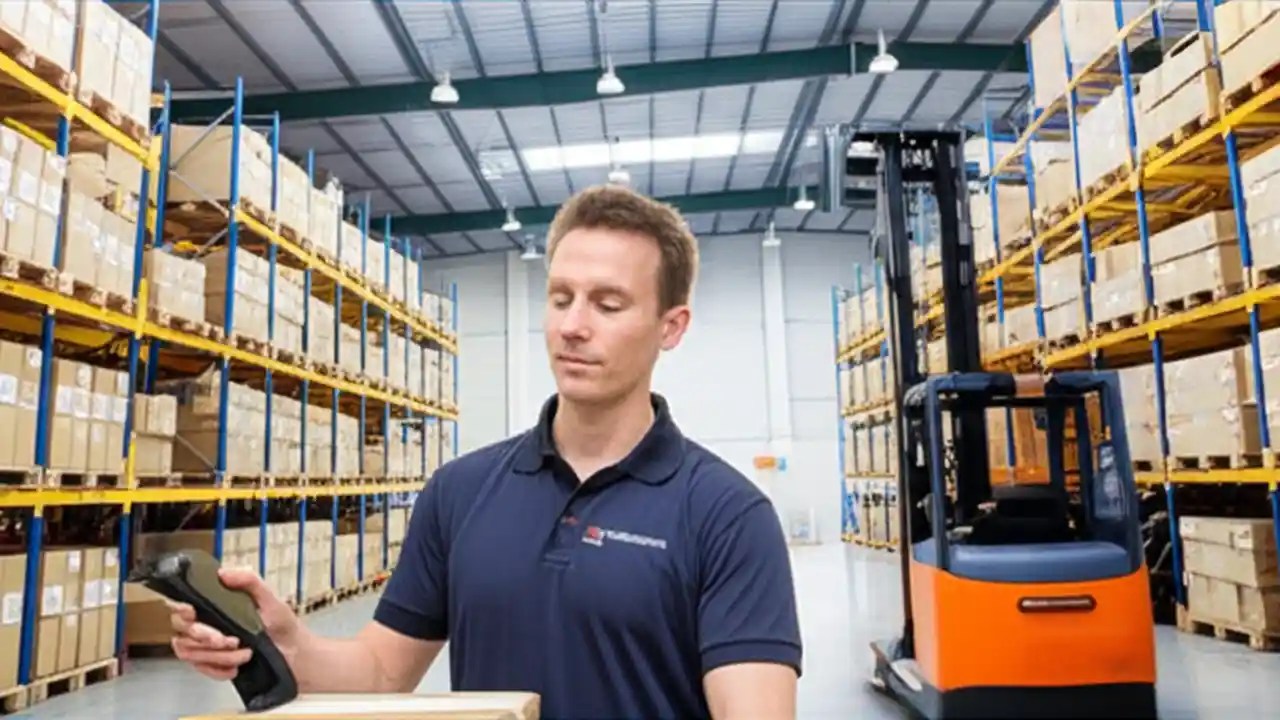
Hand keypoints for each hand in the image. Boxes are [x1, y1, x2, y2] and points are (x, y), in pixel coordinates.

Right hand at [168, 566, 306, 680]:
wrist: (292, 652)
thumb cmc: (281, 622)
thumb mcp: (269, 598)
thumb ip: (249, 580)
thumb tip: (222, 573)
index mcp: (215, 603)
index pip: (182, 603)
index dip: (181, 609)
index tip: (193, 613)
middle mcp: (204, 621)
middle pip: (182, 629)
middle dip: (206, 637)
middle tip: (234, 640)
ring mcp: (204, 644)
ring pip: (188, 651)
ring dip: (218, 656)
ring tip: (246, 653)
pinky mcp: (209, 663)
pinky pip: (199, 669)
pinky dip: (217, 670)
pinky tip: (235, 668)